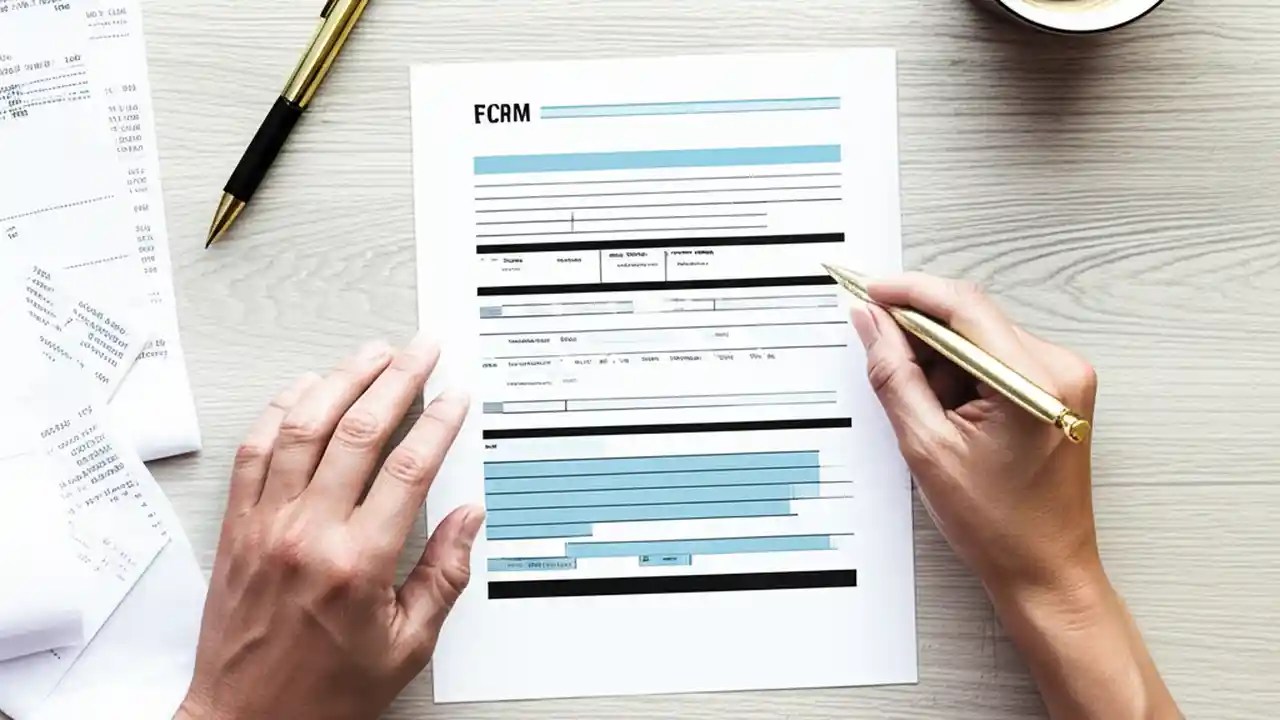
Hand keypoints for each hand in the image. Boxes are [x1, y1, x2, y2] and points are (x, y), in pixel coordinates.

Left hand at [177, 336, 483, 719]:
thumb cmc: (323, 693)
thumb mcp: (406, 646)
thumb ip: (442, 576)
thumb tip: (466, 518)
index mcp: (356, 562)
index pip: (408, 468)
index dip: (438, 422)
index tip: (455, 398)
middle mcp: (307, 533)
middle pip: (358, 431)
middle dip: (397, 379)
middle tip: (421, 351)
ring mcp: (266, 524)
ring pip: (303, 427)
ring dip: (341, 380)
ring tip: (371, 354)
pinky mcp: (237, 526)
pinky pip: (255, 450)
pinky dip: (281, 410)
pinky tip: (305, 389)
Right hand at [852, 273, 1178, 718]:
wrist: (1045, 570)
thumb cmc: (1001, 526)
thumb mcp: (927, 447)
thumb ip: (894, 376)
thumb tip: (872, 325)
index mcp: (1034, 382)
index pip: (964, 306)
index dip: (910, 293)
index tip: (871, 292)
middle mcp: (1059, 370)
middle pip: (972, 320)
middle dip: (921, 337)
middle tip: (883, 362)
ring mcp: (1063, 379)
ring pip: (980, 340)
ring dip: (941, 363)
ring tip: (930, 419)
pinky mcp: (1056, 390)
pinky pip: (995, 360)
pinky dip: (962, 378)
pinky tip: (950, 419)